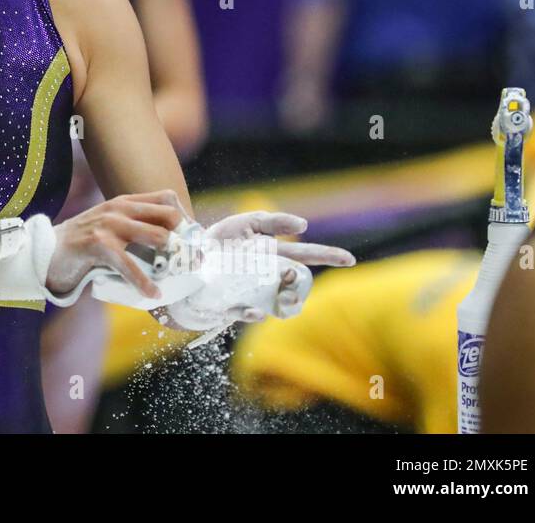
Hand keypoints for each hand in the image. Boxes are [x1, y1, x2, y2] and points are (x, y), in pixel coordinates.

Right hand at [46, 190, 187, 300]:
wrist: (45, 252)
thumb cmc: (82, 244)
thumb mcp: (109, 226)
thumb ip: (133, 229)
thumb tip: (169, 248)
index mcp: (124, 202)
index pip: (167, 198)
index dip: (186, 218)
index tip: (193, 240)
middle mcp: (119, 208)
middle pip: (168, 215)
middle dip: (187, 239)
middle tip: (193, 260)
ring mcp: (109, 224)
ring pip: (156, 237)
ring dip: (173, 260)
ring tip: (179, 276)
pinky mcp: (98, 244)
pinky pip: (130, 265)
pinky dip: (144, 283)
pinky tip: (152, 293)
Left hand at [173, 211, 355, 325]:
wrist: (186, 261)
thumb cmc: (219, 242)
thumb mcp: (244, 223)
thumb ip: (272, 220)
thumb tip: (304, 225)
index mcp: (272, 254)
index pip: (305, 255)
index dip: (328, 256)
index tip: (349, 259)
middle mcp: (266, 276)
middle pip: (295, 278)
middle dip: (307, 280)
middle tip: (325, 277)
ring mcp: (251, 292)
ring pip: (277, 301)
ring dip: (285, 299)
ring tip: (290, 295)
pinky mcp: (230, 304)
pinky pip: (244, 313)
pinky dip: (251, 314)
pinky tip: (255, 312)